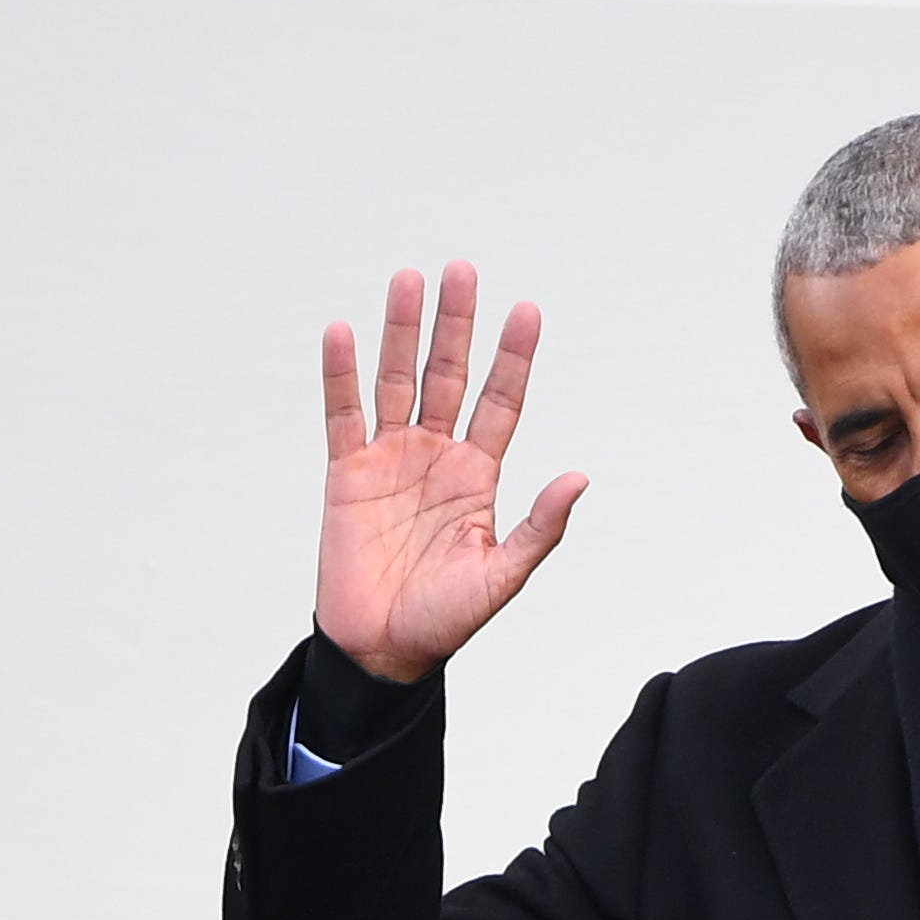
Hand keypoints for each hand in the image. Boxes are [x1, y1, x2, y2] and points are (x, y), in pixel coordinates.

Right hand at [314, 263, 584, 685]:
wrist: (381, 649)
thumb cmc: (443, 620)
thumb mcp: (501, 576)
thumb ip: (539, 528)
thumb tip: (580, 478)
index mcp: (478, 475)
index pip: (500, 401)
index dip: (512, 357)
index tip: (527, 310)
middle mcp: (436, 455)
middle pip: (448, 374)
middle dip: (456, 324)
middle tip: (462, 270)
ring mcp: (390, 459)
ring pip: (397, 380)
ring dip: (402, 332)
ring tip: (409, 280)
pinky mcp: (347, 473)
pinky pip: (343, 414)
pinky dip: (340, 374)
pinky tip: (341, 331)